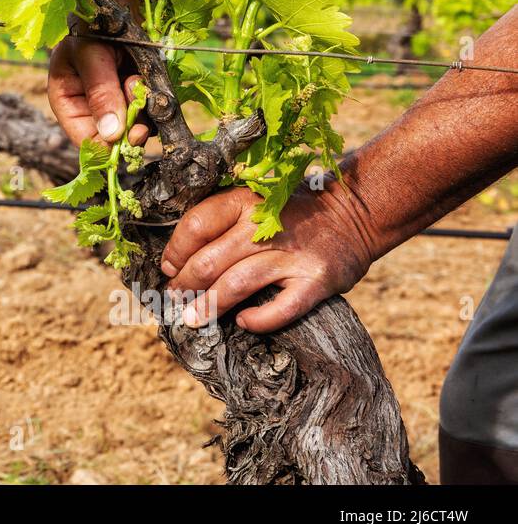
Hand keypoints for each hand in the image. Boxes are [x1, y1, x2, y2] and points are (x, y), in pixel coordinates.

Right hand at [48, 27, 148, 148]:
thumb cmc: (93, 22)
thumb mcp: (88, 53)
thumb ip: (100, 92)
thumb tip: (112, 135)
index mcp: (67, 100)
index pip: (84, 139)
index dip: (106, 145)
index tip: (127, 138)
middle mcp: (92, 106)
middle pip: (114, 136)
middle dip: (129, 123)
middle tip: (137, 101)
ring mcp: (118, 100)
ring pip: (136, 124)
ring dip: (142, 107)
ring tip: (137, 78)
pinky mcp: (140, 93)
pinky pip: (151, 110)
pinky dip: (154, 99)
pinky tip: (147, 79)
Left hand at [161, 179, 376, 332]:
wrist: (355, 214)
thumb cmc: (290, 214)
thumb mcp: (254, 203)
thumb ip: (221, 224)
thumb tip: (177, 262)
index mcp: (244, 201)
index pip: (196, 226)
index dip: (175, 252)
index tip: (168, 269)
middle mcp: (265, 225)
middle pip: (209, 260)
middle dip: (185, 284)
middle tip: (176, 298)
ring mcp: (292, 254)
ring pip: (237, 284)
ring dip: (209, 305)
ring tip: (193, 318)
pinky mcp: (316, 280)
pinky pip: (282, 308)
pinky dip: (259, 319)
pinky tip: (244, 322)